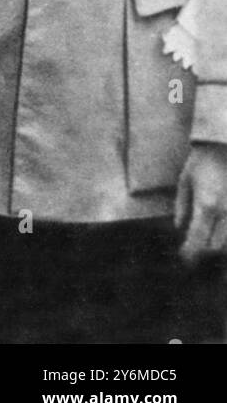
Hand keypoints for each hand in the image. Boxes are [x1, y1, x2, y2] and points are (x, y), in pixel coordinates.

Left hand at [175, 142, 226, 263]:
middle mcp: (226, 212)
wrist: (225, 145)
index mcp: (207, 206)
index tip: (184, 257)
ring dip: (218, 242)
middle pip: (217, 245)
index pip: (198, 239)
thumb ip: (182, 206)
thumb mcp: (185, 181)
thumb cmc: (202, 161)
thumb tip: (180, 228)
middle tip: (195, 242)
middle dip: (204, 247)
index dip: (190, 252)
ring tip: (208, 232)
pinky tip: (219, 225)